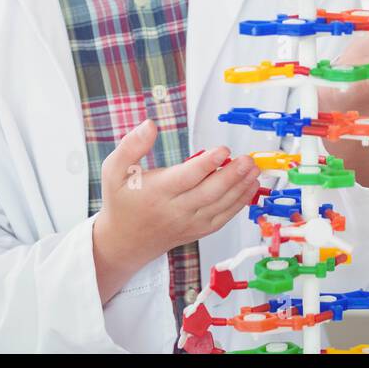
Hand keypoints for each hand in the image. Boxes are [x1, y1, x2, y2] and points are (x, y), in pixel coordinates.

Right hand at [91, 119, 260, 302]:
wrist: (123, 242)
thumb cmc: (121, 202)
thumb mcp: (114, 171)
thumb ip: (130, 146)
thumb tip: (150, 125)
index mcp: (156, 192)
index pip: (186, 178)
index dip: (207, 163)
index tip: (223, 149)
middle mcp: (175, 210)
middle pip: (209, 193)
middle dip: (232, 175)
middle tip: (248, 159)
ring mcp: (188, 223)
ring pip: (219, 206)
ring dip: (240, 188)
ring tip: (254, 169)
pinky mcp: (197, 230)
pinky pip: (222, 219)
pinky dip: (239, 204)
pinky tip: (250, 188)